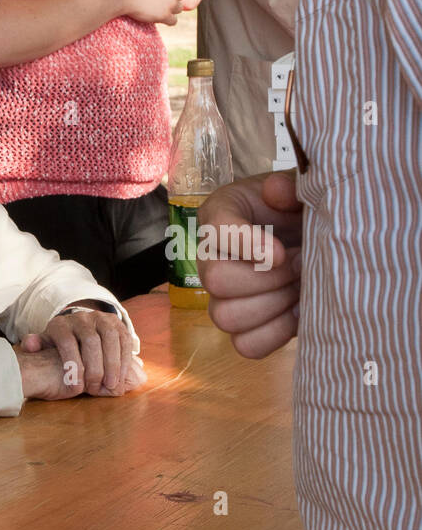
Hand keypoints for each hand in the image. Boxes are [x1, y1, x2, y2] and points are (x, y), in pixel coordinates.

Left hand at [16, 311, 144, 398]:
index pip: (67, 343)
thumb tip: (29, 344)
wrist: (78, 329)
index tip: (76, 388)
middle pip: (91, 341)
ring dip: (113, 365)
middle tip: (94, 389)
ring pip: (110, 339)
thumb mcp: (45, 346)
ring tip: (111, 386)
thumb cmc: (59, 346)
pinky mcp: (117, 323)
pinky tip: (121, 377)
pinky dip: (124, 359)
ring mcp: (101, 318)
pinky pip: (124, 340)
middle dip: (94, 368)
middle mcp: (81, 318)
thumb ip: (36, 346)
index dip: (73, 366)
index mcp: (61, 324)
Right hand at [199, 171, 302, 357]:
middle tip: (300, 265)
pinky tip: (297, 312)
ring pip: (226, 317)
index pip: (216, 230)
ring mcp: (222, 298)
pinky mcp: (243, 328)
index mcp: (221, 215)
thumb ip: (290, 183)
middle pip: (216, 280)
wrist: (318, 239)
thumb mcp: (302, 186)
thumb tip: (274, 192)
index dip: (247, 244)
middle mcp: (210, 258)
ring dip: (273, 304)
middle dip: (267, 278)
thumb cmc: (302, 210)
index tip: (283, 251)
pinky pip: (246, 346)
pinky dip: (276, 333)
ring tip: (300, 286)